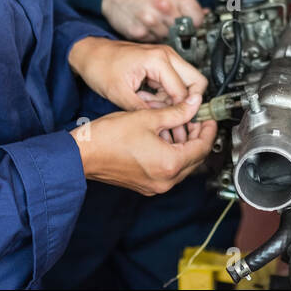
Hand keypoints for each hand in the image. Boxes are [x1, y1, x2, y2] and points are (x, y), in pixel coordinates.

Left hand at [69, 37, 207, 131]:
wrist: (90, 54)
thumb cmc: (100, 67)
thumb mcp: (120, 95)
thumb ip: (146, 109)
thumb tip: (164, 122)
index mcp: (159, 60)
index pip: (184, 91)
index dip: (180, 111)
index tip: (175, 125)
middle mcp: (167, 55)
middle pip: (197, 82)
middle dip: (188, 103)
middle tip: (175, 118)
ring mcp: (166, 57)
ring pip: (188, 83)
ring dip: (176, 100)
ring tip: (156, 110)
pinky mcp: (161, 63)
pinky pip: (175, 82)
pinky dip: (168, 95)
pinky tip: (151, 103)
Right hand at [70, 100, 217, 195]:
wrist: (82, 154)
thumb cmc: (108, 138)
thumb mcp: (148, 117)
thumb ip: (177, 112)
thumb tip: (194, 104)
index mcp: (169, 164)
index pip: (202, 147)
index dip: (208, 129)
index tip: (208, 117)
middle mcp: (165, 180)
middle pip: (195, 158)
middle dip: (197, 136)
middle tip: (194, 118)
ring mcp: (155, 185)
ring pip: (182, 165)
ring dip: (184, 145)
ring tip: (176, 125)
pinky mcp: (146, 185)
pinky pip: (168, 170)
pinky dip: (171, 154)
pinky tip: (163, 137)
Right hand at [101, 0, 203, 40]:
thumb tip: (202, 13)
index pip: (197, 19)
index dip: (193, 21)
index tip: (189, 22)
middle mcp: (165, 6)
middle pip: (183, 30)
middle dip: (177, 26)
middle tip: (166, 18)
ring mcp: (151, 20)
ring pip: (167, 37)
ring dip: (162, 31)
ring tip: (152, 17)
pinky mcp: (138, 32)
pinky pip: (151, 40)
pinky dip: (149, 34)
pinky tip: (143, 22)